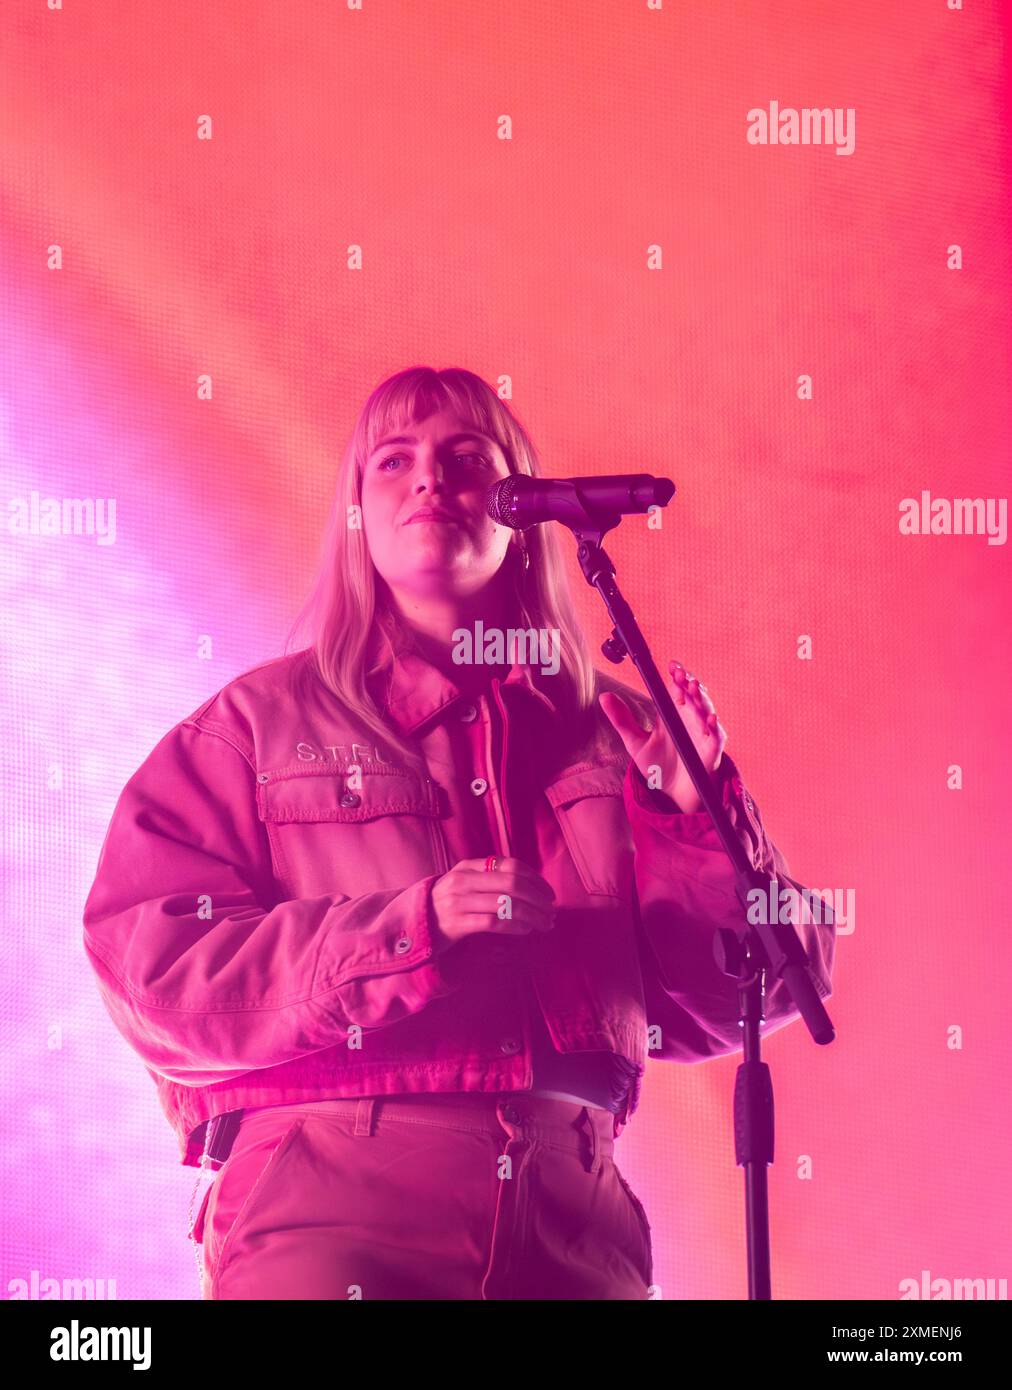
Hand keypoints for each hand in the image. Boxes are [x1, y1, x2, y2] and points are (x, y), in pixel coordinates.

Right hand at [430, 857, 556, 945]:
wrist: (415, 923)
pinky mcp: (457, 924)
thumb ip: (490, 877)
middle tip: (552, 912)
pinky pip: (494, 923)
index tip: (550, 894)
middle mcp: (463, 881)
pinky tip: (526, 930)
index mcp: (468, 866)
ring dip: (533, 915)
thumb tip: (532, 884)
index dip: (536, 879)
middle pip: (513, 884)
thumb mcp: (465, 882)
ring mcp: (458, 902)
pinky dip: (515, 926)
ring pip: (507, 904)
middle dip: (538, 899)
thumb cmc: (448, 903)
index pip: (511, 866)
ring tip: (544, 924)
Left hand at [598, 661, 727, 813]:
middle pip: (693, 695)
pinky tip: (711, 718)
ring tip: (694, 688)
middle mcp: (690, 720)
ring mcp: (702, 734)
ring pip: (706, 710)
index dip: (676, 676)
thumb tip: (603, 696)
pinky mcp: (711, 751)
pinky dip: (715, 727)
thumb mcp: (635, 742)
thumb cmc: (657, 766)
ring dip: (702, 699)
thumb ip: (622, 720)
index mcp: (672, 714)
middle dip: (689, 683)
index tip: (670, 666)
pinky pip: (717, 736)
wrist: (672, 795)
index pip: (677, 688)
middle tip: (681, 675)